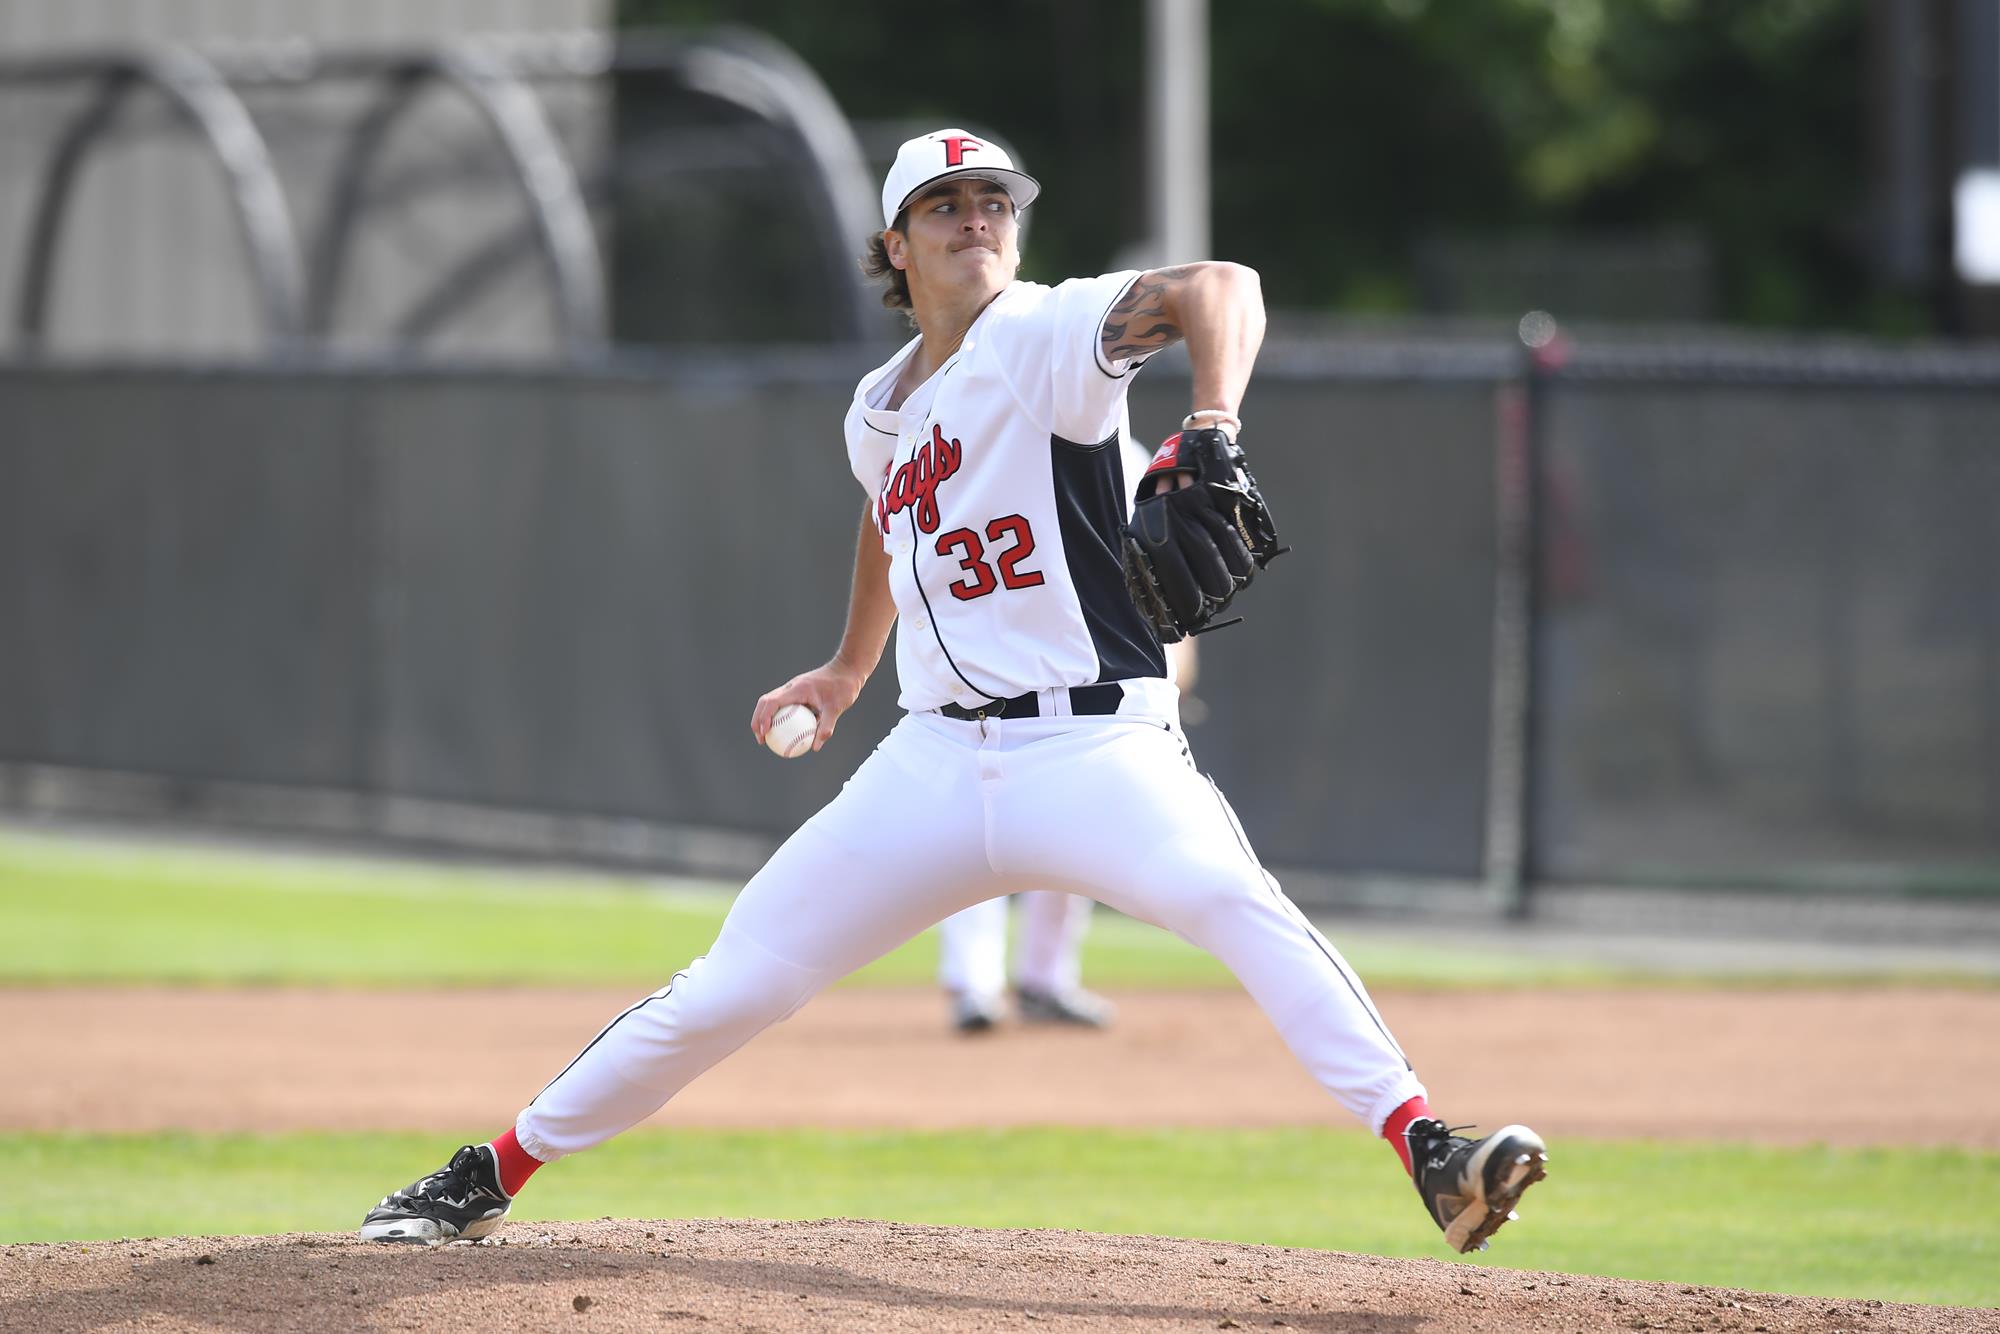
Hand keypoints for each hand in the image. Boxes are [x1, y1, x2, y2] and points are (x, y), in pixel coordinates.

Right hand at [751, 659, 868, 752]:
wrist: (847, 669)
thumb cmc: (843, 687)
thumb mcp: (836, 709)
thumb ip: (825, 727)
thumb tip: (815, 747)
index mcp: (797, 689)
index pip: (772, 702)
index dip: (763, 718)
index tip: (764, 734)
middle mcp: (791, 687)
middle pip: (765, 702)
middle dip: (757, 720)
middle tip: (761, 739)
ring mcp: (792, 688)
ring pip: (771, 701)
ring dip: (764, 717)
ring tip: (766, 737)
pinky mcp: (797, 690)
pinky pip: (782, 704)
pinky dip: (777, 716)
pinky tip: (784, 732)